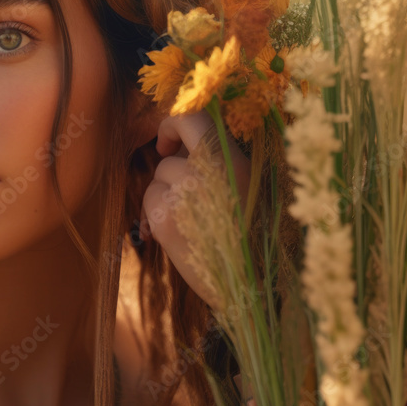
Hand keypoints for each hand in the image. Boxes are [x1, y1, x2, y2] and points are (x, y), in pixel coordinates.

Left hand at [140, 110, 250, 309]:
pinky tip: (176, 237)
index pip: (194, 118)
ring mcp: (185, 193)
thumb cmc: (255, 240)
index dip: (174, 125)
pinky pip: (151, 201)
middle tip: (174, 173)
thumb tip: (181, 142)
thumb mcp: (250, 189)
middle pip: (170, 152)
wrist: (254, 288)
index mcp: (237, 162)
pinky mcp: (165, 218)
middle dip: (169, 160)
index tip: (169, 142)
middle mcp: (210, 171)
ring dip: (166, 196)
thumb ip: (220, 163)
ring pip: (159, 178)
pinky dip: (156, 216)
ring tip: (191, 223)